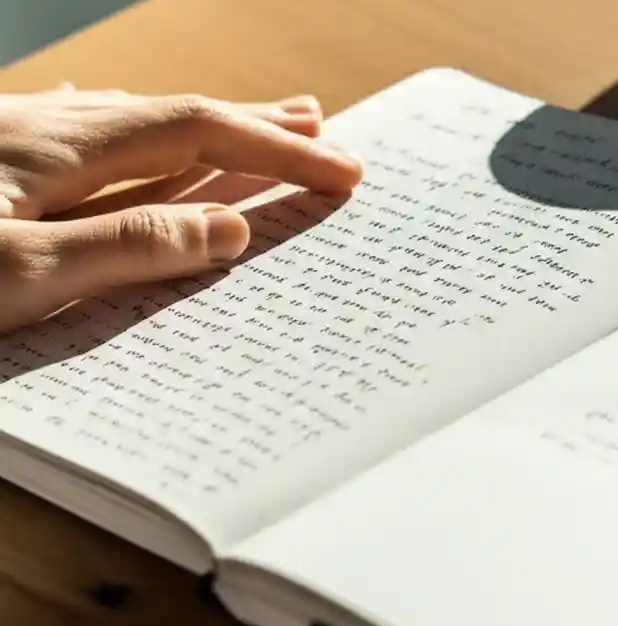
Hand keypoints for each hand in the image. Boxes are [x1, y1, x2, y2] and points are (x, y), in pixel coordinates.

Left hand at [0, 84, 363, 332]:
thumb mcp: (20, 273)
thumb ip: (126, 246)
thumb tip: (230, 229)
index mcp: (57, 149)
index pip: (196, 134)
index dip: (274, 149)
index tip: (340, 171)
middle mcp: (39, 131)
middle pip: (170, 117)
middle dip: (252, 125)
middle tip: (319, 128)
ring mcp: (9, 143)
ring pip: (129, 124)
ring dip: (199, 130)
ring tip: (250, 128)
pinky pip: (80, 135)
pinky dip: (127, 131)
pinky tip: (117, 120)